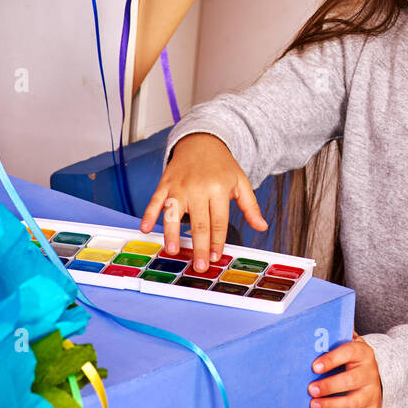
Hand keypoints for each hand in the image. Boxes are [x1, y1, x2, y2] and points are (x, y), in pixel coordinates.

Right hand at [138, 132, 267, 273]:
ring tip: (173, 251)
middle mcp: (198, 188)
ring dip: (172, 233)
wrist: (202, 141)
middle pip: (199, 222)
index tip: (216, 257)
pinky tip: (146, 229)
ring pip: (174, 213)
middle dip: (199, 247)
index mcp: (219, 188)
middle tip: (199, 265)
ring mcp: (180, 186)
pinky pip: (155, 200)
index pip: (219, 221)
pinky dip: (149, 215)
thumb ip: (251, 206)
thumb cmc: (222, 165)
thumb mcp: (241, 182)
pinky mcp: (165, 183)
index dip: (217, 241)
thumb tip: (262, 227)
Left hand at [309, 329, 381, 407]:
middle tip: (310, 390)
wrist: (380, 375)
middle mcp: (370, 372)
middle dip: (328, 386)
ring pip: (352, 402)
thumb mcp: (350, 344)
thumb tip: (318, 319)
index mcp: (363, 352)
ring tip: (313, 405)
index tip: (314, 367)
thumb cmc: (354, 360)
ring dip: (330, 405)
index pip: (348, 352)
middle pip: (350, 381)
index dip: (331, 359)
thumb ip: (337, 335)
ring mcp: (373, 392)